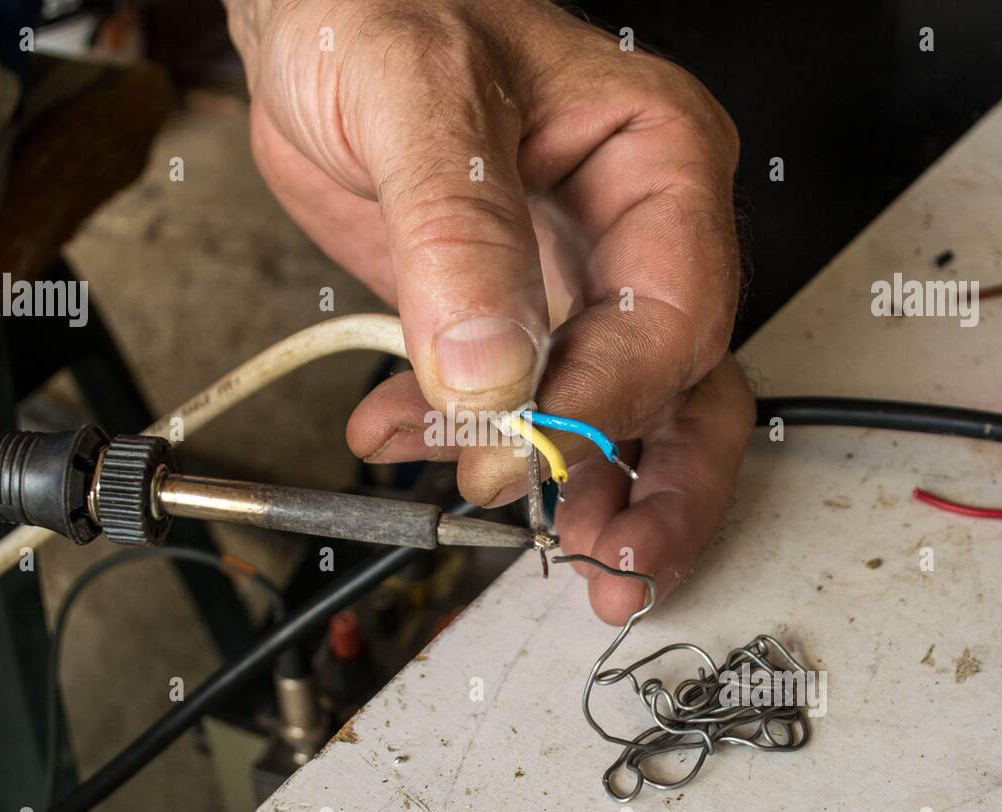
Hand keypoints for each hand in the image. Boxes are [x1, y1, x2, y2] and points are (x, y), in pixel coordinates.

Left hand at [227, 0, 752, 622]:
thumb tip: (492, 365)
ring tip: (535, 540)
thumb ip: (456, 228)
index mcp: (652, 157)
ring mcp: (573, 278)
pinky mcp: (509, 312)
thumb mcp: (415, 91)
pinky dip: (465, 439)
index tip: (535, 449)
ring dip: (578, 487)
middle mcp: (632, 227)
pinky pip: (516, 402)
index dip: (608, 398)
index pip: (671, 310)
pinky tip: (403, 438)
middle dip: (657, 482)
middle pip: (686, 382)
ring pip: (619, 412)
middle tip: (618, 566)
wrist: (315, 14)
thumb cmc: (381, 4)